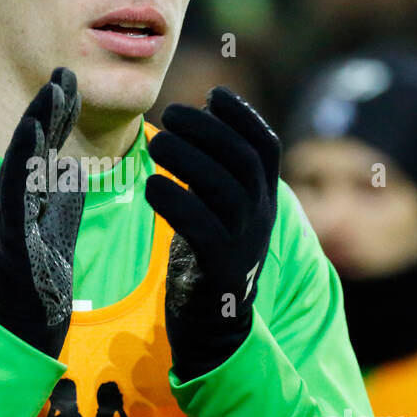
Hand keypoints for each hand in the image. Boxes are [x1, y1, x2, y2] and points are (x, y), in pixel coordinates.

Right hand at [0, 66, 84, 358]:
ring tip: (47, 102)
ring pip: (15, 175)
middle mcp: (7, 208)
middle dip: (42, 112)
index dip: (53, 112)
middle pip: (23, 153)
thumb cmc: (38, 282)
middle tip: (61, 76)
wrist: (25, 334)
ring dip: (31, 136)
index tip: (70, 77)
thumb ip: (62, 196)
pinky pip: (15, 212)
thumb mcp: (56, 230)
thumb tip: (72, 163)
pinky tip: (36, 154)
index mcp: (22, 201)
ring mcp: (5, 230)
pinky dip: (23, 179)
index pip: (39, 149)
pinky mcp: (10, 254)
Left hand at [144, 87, 280, 380]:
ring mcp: (243, 244)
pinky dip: (176, 202)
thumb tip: (195, 117)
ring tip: (155, 143)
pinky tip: (151, 186)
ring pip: (225, 191)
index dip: (243, 116)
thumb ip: (214, 170)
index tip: (214, 92)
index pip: (265, 147)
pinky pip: (201, 228)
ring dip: (188, 159)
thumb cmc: (206, 254)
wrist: (213, 324)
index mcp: (263, 199)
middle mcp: (260, 218)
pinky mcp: (218, 269)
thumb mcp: (219, 208)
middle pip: (243, 162)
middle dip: (208, 130)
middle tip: (170, 114)